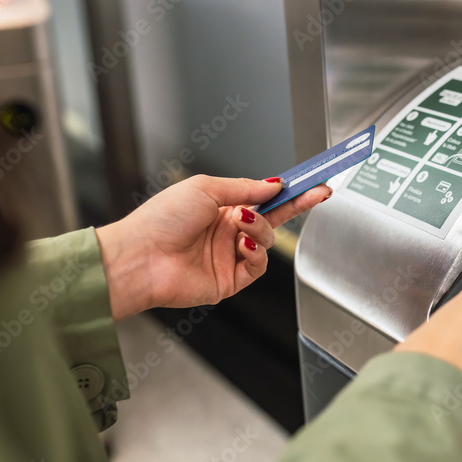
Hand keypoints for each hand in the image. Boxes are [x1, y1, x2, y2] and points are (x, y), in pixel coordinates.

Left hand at [96, 175, 330, 319]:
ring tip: (242, 225)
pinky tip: (242, 243)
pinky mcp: (230, 280)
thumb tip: (273, 184)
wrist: (141, 256)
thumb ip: (245, 188)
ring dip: (261, 230)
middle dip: (298, 204)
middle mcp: (228, 231)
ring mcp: (229, 256)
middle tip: (319, 193)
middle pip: (274, 217)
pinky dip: (255, 252)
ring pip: (267, 241)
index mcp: (221, 207)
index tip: (310, 181)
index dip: (288, 190)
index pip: (264, 197)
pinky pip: (258, 265)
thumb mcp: (206, 188)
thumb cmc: (161, 219)